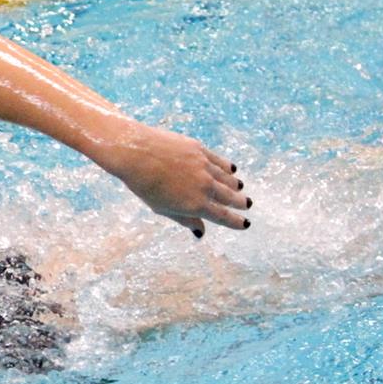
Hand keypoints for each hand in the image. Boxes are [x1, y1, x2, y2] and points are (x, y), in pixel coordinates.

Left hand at [98, 122, 249, 236]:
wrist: (135, 153)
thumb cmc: (144, 185)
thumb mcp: (162, 208)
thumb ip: (185, 220)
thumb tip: (200, 232)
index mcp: (196, 205)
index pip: (223, 216)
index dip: (236, 221)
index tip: (245, 224)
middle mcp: (204, 187)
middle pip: (230, 197)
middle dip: (240, 203)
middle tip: (246, 204)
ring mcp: (204, 167)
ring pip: (227, 178)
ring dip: (235, 185)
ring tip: (239, 188)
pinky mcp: (200, 150)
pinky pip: (220, 161)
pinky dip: (227, 167)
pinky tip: (232, 169)